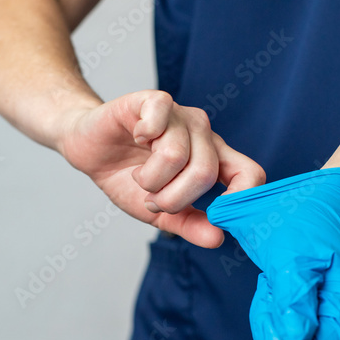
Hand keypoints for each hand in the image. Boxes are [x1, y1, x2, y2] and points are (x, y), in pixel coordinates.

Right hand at [58, 90, 265, 248]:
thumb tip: (218, 239)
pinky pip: (159, 118)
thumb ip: (190, 224)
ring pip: (176, 155)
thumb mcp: (160, 212)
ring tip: (140, 175)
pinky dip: (143, 136)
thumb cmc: (127, 178)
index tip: (213, 216)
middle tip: (152, 197)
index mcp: (214, 159)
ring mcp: (180, 115)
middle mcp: (203, 133)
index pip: (250, 174)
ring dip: (150, 178)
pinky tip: (137, 137)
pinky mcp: (153, 100)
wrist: (90, 152)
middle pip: (204, 173)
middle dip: (170, 198)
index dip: (241, 197)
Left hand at [206, 168, 339, 339]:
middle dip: (274, 338)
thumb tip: (296, 339)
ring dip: (274, 330)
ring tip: (273, 288)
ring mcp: (339, 326)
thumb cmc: (304, 218)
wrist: (324, 197)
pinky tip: (274, 291)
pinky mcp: (325, 322)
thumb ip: (293, 297)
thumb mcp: (291, 250)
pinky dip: (276, 324)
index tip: (269, 301)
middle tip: (270, 293)